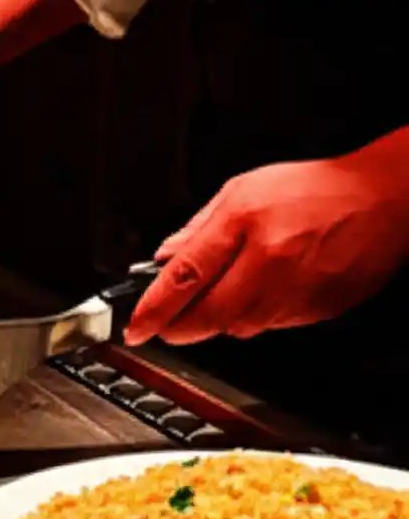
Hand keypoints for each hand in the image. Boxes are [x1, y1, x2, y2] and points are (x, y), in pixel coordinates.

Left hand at [125, 144, 408, 345]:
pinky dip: (253, 318)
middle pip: (206, 316)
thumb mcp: (242, 190)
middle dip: (177, 328)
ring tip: (224, 295)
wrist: (383, 198)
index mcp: (243, 222)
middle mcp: (269, 259)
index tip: (135, 327)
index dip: (152, 309)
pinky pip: (270, 328)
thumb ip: (197, 228)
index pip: (184, 277)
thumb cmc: (314, 189)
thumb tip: (164, 259)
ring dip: (217, 322)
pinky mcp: (316, 309)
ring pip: (237, 328)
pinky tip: (262, 293)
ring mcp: (295, 289)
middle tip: (165, 326)